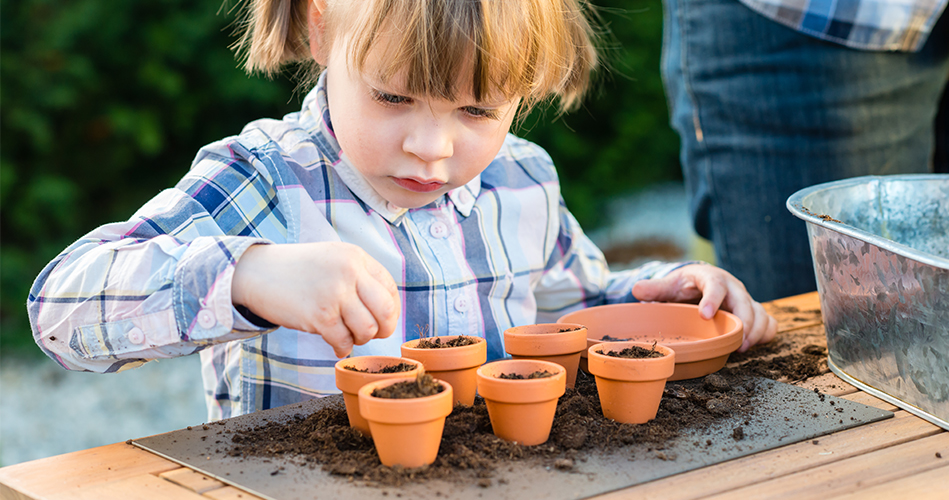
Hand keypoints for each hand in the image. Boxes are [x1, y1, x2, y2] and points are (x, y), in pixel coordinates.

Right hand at [231, 242, 400, 357]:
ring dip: (360, 339)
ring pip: (367, 329)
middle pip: (386, 311)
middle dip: (383, 329)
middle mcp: (349, 272)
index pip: (390, 289)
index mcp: (356, 257)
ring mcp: (335, 293)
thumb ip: (360, 276)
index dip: (391, 311)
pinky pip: (344, 341)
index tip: (381, 320)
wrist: (257, 272)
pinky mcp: (319, 315)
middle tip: (371, 334)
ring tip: (347, 335)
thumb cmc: (298, 270)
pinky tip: (335, 344)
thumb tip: (387, 309)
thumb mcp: (333, 259)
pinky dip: (342, 348)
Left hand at [631, 263, 776, 351]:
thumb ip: (655, 289)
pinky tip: (754, 345)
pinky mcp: (753, 311)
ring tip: (742, 348)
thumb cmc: (684, 286)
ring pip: (760, 313)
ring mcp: (745, 299)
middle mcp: (732, 287)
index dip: (712, 299)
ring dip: (756, 331)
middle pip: (745, 302)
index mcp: (710, 277)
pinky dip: (766, 333)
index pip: (715, 285)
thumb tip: (636, 289)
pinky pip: (768, 321)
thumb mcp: (669, 285)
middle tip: (736, 342)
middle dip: (743, 322)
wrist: (700, 283)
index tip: (704, 315)